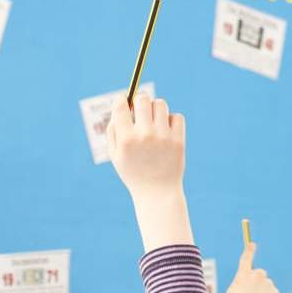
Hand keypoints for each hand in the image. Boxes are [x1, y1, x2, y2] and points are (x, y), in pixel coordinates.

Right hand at [107, 93, 191, 250]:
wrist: (157, 193)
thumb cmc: (134, 173)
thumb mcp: (116, 156)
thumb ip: (113, 132)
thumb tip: (119, 106)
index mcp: (126, 139)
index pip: (121, 105)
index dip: (122, 100)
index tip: (125, 104)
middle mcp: (144, 135)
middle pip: (143, 99)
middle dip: (140, 102)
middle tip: (141, 111)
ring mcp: (163, 137)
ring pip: (161, 104)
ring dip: (156, 110)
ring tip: (155, 122)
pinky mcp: (178, 140)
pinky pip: (176, 116)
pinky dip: (171, 121)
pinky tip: (166, 132)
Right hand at [226, 242, 277, 292]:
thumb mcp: (233, 291)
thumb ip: (242, 280)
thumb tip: (251, 277)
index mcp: (243, 274)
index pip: (246, 258)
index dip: (249, 250)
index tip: (252, 244)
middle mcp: (256, 274)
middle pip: (259, 273)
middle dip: (257, 282)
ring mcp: (267, 282)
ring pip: (266, 285)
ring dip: (262, 292)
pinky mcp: (274, 291)